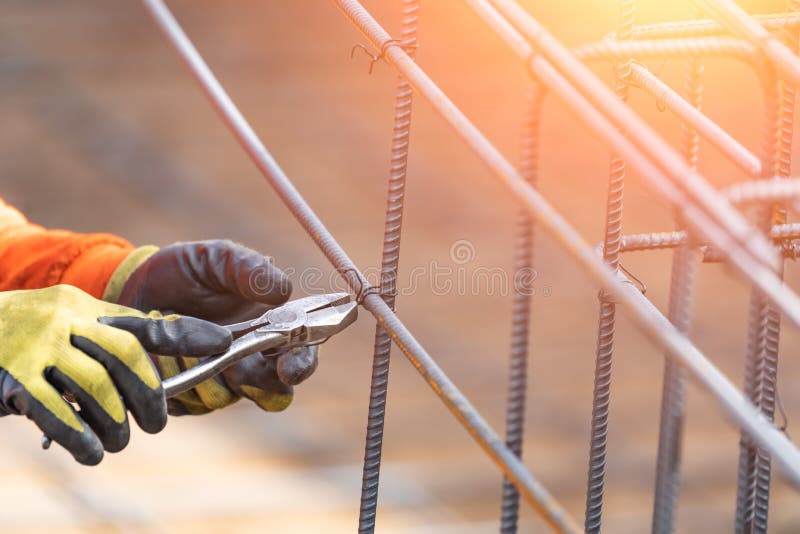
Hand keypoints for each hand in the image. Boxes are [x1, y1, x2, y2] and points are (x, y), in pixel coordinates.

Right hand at [0, 285, 230, 464]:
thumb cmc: (34, 338)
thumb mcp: (78, 327)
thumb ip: (127, 336)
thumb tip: (186, 356)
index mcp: (86, 309)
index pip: (143, 325)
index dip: (186, 336)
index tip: (222, 344)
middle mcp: (64, 320)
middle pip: (124, 356)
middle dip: (148, 395)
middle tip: (155, 424)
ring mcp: (36, 347)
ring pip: (94, 388)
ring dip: (115, 423)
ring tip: (120, 441)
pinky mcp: (11, 379)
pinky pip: (53, 411)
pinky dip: (79, 437)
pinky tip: (91, 452)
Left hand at [112, 240, 317, 414]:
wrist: (135, 286)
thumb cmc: (186, 270)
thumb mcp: (219, 258)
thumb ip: (251, 270)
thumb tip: (283, 292)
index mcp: (272, 330)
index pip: (301, 356)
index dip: (301, 365)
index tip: (289, 368)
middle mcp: (251, 362)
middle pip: (273, 393)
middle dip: (257, 381)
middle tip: (237, 366)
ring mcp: (219, 383)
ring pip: (224, 397)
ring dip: (204, 372)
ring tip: (181, 340)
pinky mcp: (186, 398)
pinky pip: (187, 402)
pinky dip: (176, 378)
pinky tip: (162, 352)